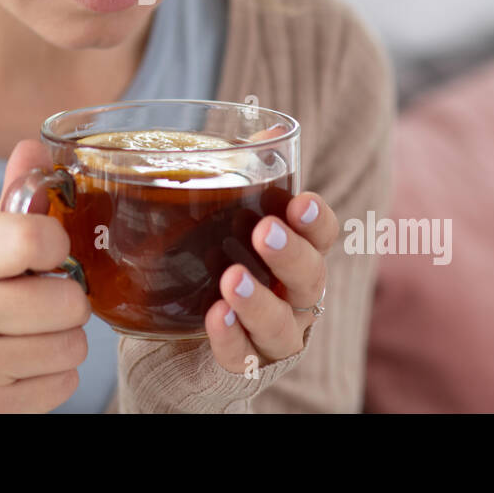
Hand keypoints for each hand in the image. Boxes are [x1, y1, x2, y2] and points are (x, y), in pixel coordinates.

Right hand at [0, 140, 90, 412]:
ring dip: (63, 340)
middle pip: (69, 302)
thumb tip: (36, 145)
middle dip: (65, 301)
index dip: (55, 242)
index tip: (44, 251)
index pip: (34, 237)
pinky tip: (24, 364)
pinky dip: (54, 375)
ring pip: (74, 345)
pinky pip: (65, 383)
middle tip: (38, 300)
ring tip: (29, 333)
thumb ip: (13, 198)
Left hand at [202, 125, 337, 373]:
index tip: (301, 201)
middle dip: (291, 255)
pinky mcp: (241, 365)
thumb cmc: (200, 264)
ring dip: (260, 302)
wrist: (172, 339)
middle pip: (311, 279)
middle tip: (264, 232)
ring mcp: (270, 335)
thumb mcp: (210, 215)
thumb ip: (231, 177)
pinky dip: (232, 338)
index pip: (321, 235)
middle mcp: (291, 295)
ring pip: (284, 326)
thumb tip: (260, 127)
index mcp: (291, 252)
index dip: (317, 220)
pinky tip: (215, 318)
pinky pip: (244, 358)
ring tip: (232, 280)